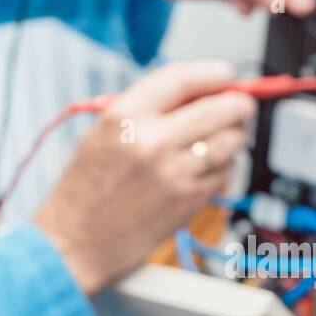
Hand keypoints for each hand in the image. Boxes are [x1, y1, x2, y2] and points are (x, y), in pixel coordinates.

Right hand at [32, 61, 255, 295]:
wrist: (76, 241)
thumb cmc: (87, 187)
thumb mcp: (105, 132)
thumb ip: (150, 108)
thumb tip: (201, 91)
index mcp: (125, 116)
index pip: (183, 78)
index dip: (213, 73)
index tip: (226, 75)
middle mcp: (152, 142)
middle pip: (220, 108)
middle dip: (239, 104)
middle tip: (240, 106)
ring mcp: (175, 173)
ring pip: (231, 142)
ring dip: (235, 136)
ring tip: (222, 138)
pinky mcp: (189, 201)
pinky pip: (225, 173)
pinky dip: (225, 166)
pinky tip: (207, 167)